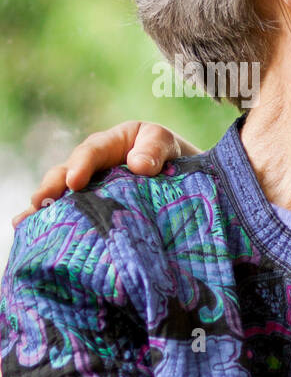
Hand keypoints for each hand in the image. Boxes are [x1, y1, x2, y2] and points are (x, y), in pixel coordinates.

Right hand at [12, 120, 195, 227]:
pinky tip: (33, 235)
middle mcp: (91, 165)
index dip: (80, 166)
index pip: (91, 152)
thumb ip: (154, 150)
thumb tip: (138, 166)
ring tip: (27, 222)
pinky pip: (70, 213)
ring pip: (62, 195)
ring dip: (45, 208)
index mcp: (108, 144)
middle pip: (65, 173)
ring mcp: (88, 187)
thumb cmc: (167, 152)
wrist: (176, 172)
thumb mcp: (164, 142)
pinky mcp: (92, 207)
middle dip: (52, 187)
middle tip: (41, 202)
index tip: (74, 182)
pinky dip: (53, 223)